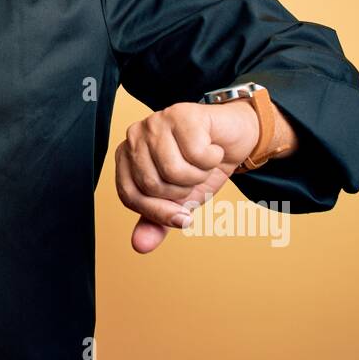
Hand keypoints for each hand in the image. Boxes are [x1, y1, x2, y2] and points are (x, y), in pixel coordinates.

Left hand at [114, 99, 260, 253]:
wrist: (232, 141)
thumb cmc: (199, 167)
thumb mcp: (179, 201)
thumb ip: (157, 222)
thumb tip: (139, 246)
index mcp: (126, 156)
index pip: (130, 195)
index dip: (157, 212)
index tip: (182, 217)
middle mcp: (135, 135)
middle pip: (152, 185)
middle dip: (183, 191)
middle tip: (194, 176)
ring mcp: (156, 121)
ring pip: (174, 171)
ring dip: (199, 175)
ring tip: (202, 163)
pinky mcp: (182, 113)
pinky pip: (197, 155)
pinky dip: (212, 159)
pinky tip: (212, 148)